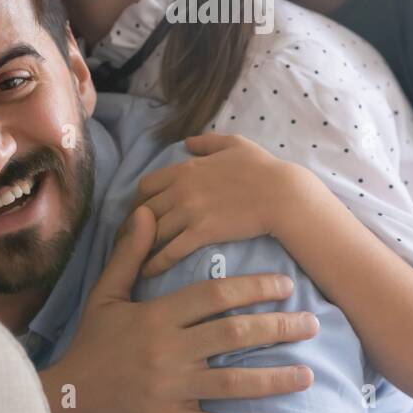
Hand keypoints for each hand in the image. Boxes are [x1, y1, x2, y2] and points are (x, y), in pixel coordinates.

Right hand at [41, 206, 318, 412]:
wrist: (65, 401)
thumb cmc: (91, 345)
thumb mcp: (105, 296)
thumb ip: (129, 255)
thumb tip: (144, 211)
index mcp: (157, 317)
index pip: (212, 296)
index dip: (252, 288)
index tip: (286, 284)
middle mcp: (169, 352)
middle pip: (232, 336)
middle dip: (277, 328)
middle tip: (312, 323)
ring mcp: (172, 390)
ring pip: (232, 383)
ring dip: (274, 378)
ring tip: (308, 373)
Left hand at [136, 133, 328, 277]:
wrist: (282, 194)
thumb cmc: (262, 168)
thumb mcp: (234, 144)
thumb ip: (207, 142)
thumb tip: (187, 142)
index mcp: (186, 169)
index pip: (146, 186)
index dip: (139, 201)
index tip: (139, 214)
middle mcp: (181, 189)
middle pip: (143, 211)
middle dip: (133, 227)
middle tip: (130, 242)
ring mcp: (190, 212)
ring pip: (153, 232)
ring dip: (141, 247)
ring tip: (135, 259)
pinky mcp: (202, 233)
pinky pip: (170, 250)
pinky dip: (156, 262)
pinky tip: (149, 271)